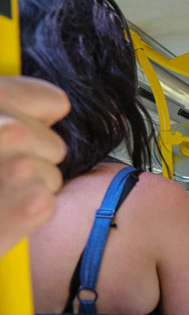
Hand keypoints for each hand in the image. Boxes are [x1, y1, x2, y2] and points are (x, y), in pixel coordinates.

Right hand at [0, 76, 68, 254]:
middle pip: (56, 144)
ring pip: (53, 174)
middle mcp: (7, 130)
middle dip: (32, 160)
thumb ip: (8, 108)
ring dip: (27, 187)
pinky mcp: (33, 204)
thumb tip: (56, 104)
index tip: (11, 133)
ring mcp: (20, 167)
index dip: (37, 120)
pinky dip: (25, 213)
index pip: (56, 101)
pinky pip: (48, 202)